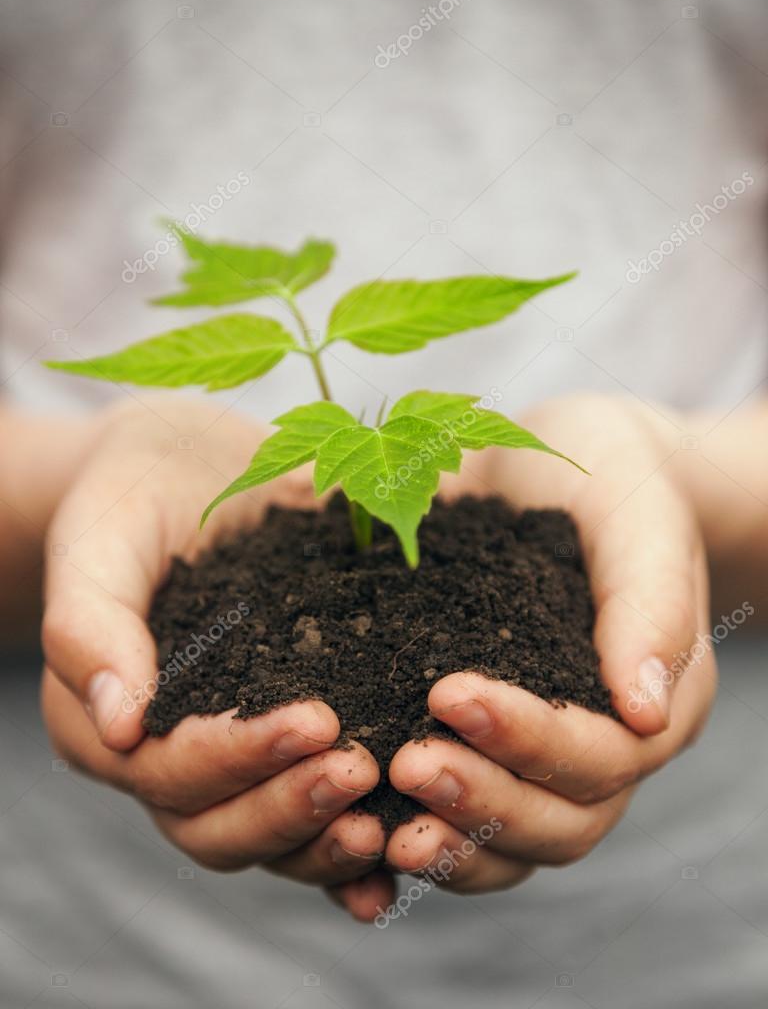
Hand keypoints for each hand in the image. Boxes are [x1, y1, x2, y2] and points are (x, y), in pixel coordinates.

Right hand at [41, 398, 393, 920]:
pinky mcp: (284, 744)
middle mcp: (167, 758)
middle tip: (361, 767)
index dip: (239, 755)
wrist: (189, 468)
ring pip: (269, 839)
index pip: (168, 770)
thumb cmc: (134, 495)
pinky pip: (314, 815)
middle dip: (291, 805)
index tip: (315, 719)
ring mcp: (230, 759)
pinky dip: (354, 845)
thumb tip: (121, 727)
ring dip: (325, 839)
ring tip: (389, 816)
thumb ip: (91, 625)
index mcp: (105, 721)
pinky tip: (406, 839)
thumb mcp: (101, 539)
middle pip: (217, 826)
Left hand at [384, 394, 715, 896]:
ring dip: (450, 837)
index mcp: (657, 702)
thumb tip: (645, 712)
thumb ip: (649, 604)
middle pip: (560, 823)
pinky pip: (462, 821)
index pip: (604, 757)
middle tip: (407, 764)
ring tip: (378, 817)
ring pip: (512, 843)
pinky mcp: (485, 749)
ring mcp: (542, 759)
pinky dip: (419, 835)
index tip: (448, 695)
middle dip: (482, 801)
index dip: (530, 740)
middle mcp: (605, 748)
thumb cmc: (609, 481)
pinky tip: (361, 826)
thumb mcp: (636, 519)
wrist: (554, 467)